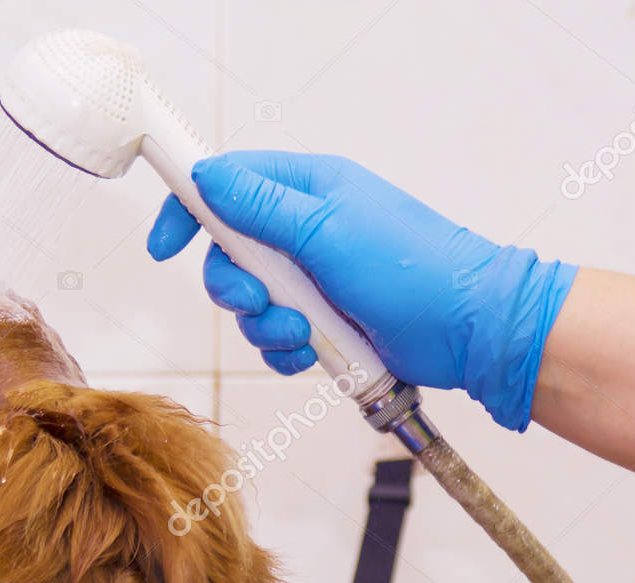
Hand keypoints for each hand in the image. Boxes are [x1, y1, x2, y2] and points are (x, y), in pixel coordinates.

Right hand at [147, 151, 576, 431]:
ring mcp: (317, 279)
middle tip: (258, 301)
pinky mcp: (327, 321)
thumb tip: (207, 176)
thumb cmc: (410, 268)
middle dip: (235, 286)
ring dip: (265, 326)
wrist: (468, 330)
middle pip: (231, 254)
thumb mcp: (325, 230)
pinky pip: (279, 338)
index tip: (165, 246)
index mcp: (308, 190)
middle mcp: (307, 230)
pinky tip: (309, 356)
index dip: (190, 212)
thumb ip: (259, 205)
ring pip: (253, 303)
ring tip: (300, 334)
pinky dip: (286, 352)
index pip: (228, 185)